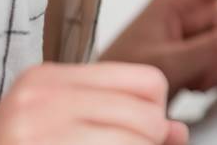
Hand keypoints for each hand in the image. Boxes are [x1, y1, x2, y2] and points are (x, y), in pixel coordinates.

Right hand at [0, 62, 186, 144]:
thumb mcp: (55, 125)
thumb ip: (117, 118)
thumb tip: (177, 130)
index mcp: (48, 79)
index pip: (148, 81)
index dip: (153, 116)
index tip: (137, 135)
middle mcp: (41, 99)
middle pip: (147, 117)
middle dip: (146, 144)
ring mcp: (38, 133)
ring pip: (137, 142)